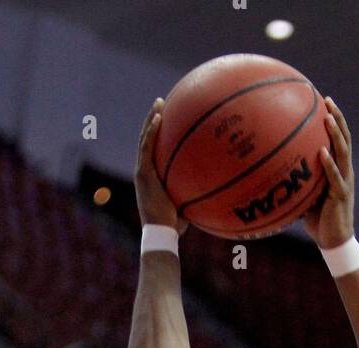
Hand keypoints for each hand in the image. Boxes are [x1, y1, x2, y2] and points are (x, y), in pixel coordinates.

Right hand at [135, 99, 187, 234]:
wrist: (161, 233)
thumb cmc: (176, 226)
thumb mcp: (188, 205)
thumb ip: (195, 193)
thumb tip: (216, 186)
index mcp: (152, 176)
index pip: (154, 150)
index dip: (158, 133)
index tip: (168, 118)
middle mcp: (145, 171)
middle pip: (147, 139)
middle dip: (154, 119)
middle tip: (161, 103)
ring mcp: (142, 171)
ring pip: (144, 138)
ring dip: (151, 119)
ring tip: (159, 102)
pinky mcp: (143, 173)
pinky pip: (147, 147)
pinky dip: (151, 132)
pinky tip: (159, 117)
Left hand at [301, 97, 354, 248]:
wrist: (334, 240)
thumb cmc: (318, 218)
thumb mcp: (306, 194)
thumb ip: (298, 179)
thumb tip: (273, 169)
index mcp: (339, 170)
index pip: (340, 140)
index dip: (335, 121)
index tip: (325, 102)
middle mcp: (345, 172)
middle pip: (345, 139)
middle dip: (337, 119)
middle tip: (327, 101)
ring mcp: (344, 182)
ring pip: (343, 153)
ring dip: (336, 135)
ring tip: (328, 119)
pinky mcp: (341, 195)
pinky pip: (335, 177)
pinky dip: (329, 164)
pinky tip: (322, 152)